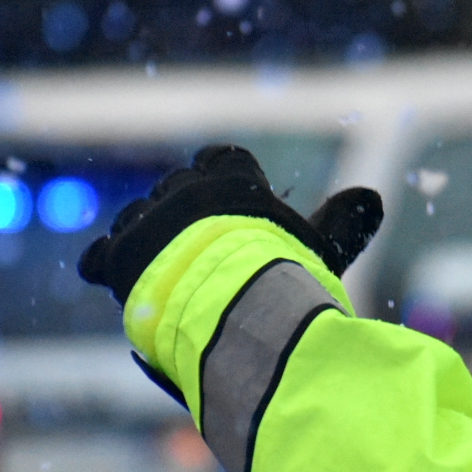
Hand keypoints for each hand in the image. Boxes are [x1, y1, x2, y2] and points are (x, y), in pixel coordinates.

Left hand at [77, 144, 382, 304]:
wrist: (238, 312)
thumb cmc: (287, 278)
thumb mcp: (323, 248)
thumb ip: (342, 223)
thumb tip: (372, 198)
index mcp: (232, 176)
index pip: (222, 159)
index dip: (225, 181)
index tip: (234, 208)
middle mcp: (183, 188)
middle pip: (177, 189)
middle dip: (185, 214)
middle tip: (202, 251)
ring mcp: (145, 221)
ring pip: (138, 219)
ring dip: (147, 239)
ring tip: (167, 274)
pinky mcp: (116, 257)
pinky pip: (98, 255)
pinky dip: (106, 263)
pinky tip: (115, 275)